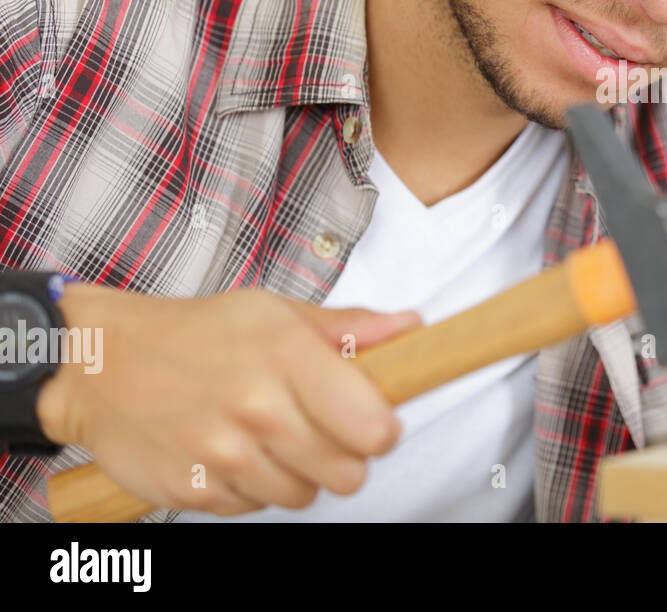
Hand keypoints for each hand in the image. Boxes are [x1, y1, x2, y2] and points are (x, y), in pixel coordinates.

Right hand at [36, 283, 420, 515]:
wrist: (100, 363)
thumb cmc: (197, 332)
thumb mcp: (274, 312)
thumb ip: (348, 327)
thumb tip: (410, 327)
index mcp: (288, 355)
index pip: (373, 427)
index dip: (381, 429)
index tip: (371, 419)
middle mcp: (258, 408)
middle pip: (348, 474)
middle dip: (344, 455)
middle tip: (319, 428)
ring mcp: (222, 454)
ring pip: (303, 496)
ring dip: (296, 472)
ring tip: (268, 434)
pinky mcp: (192, 490)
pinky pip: (252, 508)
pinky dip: (250, 487)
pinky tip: (232, 450)